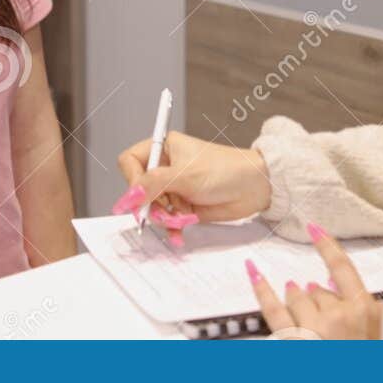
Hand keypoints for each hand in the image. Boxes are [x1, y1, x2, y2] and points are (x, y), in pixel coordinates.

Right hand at [112, 131, 272, 243]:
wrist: (255, 187)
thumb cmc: (226, 169)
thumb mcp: (185, 176)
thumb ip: (153, 185)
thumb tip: (127, 197)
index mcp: (164, 147)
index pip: (131, 162)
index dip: (131, 181)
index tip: (137, 199)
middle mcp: (167, 167)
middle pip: (140, 190)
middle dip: (151, 205)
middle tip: (164, 214)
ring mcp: (175, 187)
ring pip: (153, 208)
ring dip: (165, 219)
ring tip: (182, 219)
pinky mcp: (184, 205)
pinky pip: (168, 220)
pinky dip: (172, 229)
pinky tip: (179, 235)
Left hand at [247, 222, 382, 338]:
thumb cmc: (374, 355)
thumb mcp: (380, 334)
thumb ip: (362, 311)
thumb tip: (322, 288)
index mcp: (367, 311)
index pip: (343, 268)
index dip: (327, 245)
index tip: (313, 227)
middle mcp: (340, 316)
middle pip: (318, 289)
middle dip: (317, 298)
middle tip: (326, 323)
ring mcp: (314, 330)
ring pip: (298, 297)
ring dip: (297, 299)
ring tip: (302, 308)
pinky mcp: (293, 342)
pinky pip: (273, 309)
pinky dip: (262, 288)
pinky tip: (253, 271)